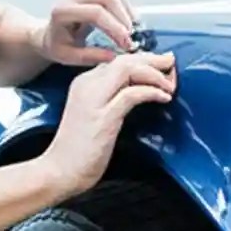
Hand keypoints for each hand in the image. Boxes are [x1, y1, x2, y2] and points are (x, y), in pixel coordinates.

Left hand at [37, 0, 137, 65]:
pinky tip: (128, 26)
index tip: (125, 44)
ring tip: (131, 34)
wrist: (48, 35)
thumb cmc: (56, 47)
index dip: (114, 27)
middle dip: (123, 19)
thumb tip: (114, 55)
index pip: (95, 13)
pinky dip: (125, 11)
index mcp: (64, 11)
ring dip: (126, 15)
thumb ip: (90, 56)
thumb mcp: (68, 57)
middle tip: (130, 40)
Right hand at [39, 51, 176, 197]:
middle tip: (171, 65)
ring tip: (170, 84)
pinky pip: (132, 94)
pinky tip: (163, 98)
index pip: (118, 61)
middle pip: (125, 59)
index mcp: (85, 83)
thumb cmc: (78, 150)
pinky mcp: (103, 116)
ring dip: (155, 74)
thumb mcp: (95, 116)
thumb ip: (112, 100)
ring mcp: (94, 99)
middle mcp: (88, 84)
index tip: (161, 67)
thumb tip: (137, 92)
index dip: (143, 60)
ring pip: (129, 69)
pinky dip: (152, 92)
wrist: (59, 171)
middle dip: (153, 60)